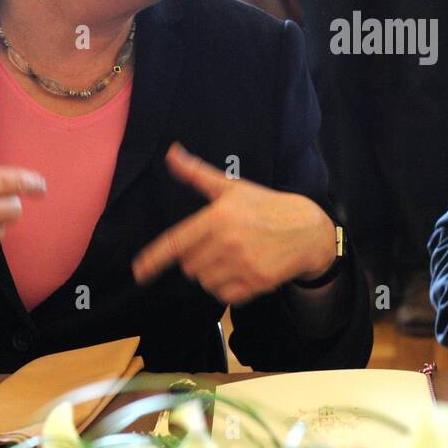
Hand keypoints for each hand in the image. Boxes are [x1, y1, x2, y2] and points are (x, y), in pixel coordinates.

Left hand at [131, 143, 336, 304]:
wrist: (308, 230)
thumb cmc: (266, 206)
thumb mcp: (232, 187)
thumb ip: (197, 173)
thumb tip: (171, 153)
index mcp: (217, 217)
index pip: (175, 243)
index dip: (153, 259)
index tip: (138, 271)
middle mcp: (227, 242)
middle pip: (189, 265)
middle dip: (196, 258)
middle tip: (218, 245)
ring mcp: (242, 264)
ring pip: (205, 282)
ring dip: (211, 274)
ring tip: (231, 258)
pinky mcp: (255, 283)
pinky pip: (224, 295)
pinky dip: (227, 288)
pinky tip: (241, 271)